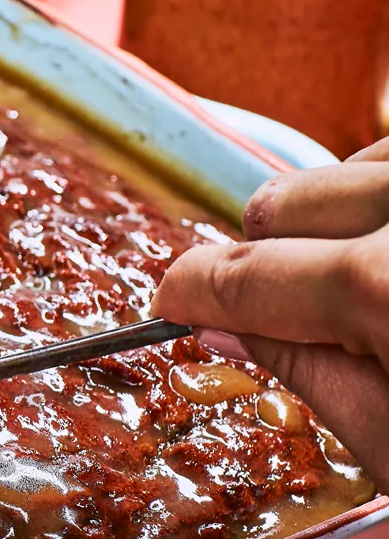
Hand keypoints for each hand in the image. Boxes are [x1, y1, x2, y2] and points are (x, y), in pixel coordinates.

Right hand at [152, 136, 388, 488]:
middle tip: (316, 319)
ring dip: (340, 220)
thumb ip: (302, 372)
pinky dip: (385, 198)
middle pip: (278, 205)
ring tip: (384, 285)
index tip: (171, 305)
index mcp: (387, 285)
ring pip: (342, 167)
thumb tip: (227, 326)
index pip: (238, 278)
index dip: (186, 295)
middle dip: (276, 259)